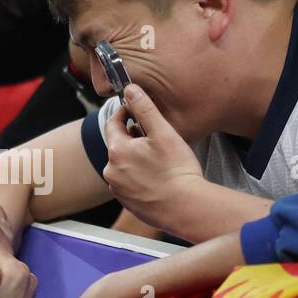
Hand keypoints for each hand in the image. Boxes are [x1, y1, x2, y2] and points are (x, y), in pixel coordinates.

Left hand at [102, 84, 204, 231]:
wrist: (185, 208)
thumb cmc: (177, 171)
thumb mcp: (163, 132)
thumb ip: (144, 108)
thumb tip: (130, 89)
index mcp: (117, 151)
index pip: (112, 123)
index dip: (124, 114)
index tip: (134, 111)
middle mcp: (111, 171)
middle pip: (118, 145)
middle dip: (131, 137)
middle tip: (152, 136)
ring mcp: (118, 189)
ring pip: (123, 164)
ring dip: (134, 157)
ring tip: (157, 158)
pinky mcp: (127, 202)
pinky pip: (128, 181)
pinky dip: (138, 175)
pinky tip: (156, 175)